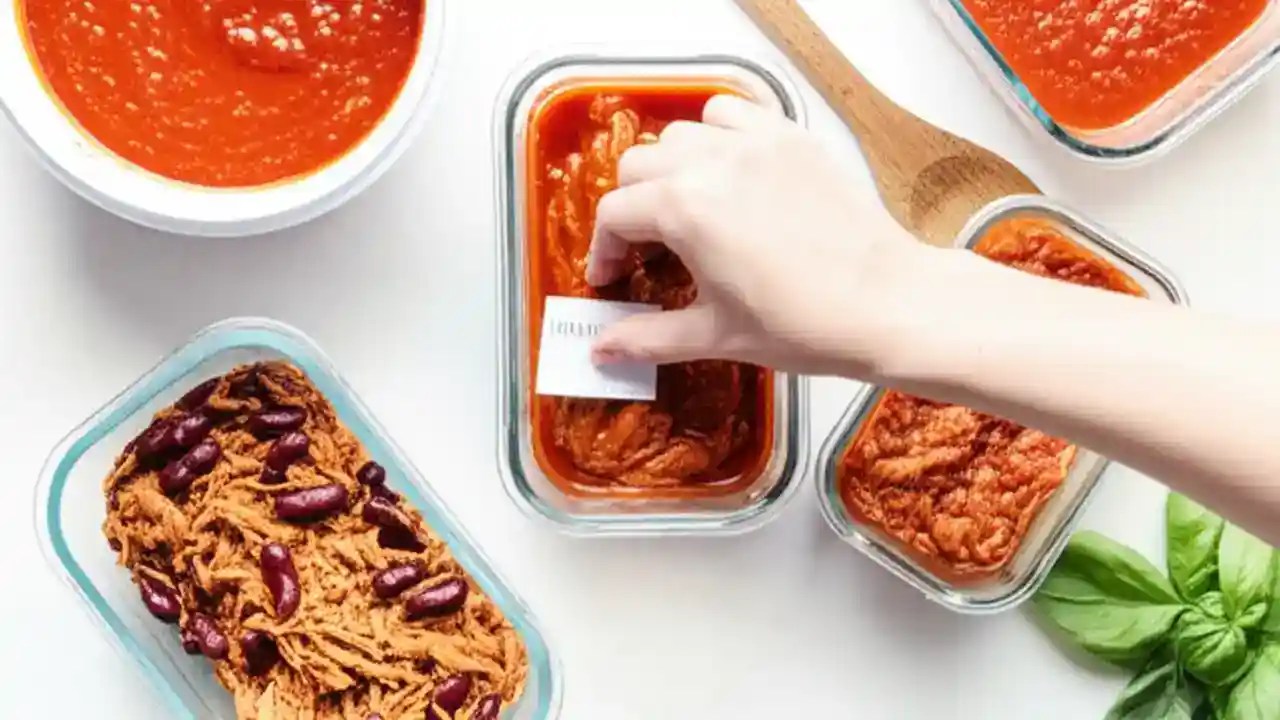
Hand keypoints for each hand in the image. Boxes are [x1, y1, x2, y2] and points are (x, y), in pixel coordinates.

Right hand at [587, 94, 924, 376]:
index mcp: (685, 209)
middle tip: (646, 250)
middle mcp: (713, 162)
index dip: (605, 250)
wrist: (887, 304)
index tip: (613, 278)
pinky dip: (717, 133)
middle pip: (639, 165)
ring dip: (669, 167)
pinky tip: (727, 171)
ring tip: (685, 208)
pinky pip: (734, 112)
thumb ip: (648, 337)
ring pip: (682, 133)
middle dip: (631, 208)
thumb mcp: (716, 335)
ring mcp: (755, 143)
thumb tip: (600, 350)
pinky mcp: (792, 138)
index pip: (615, 213)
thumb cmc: (804, 324)